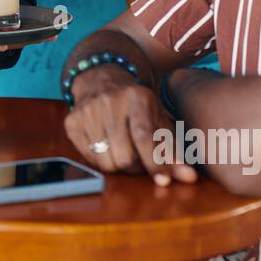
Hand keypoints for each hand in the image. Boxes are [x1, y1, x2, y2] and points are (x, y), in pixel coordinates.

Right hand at [63, 66, 196, 185]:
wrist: (101, 80)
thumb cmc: (136, 106)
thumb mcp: (158, 120)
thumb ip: (174, 150)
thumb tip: (189, 178)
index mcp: (136, 97)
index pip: (144, 136)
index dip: (154, 161)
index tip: (163, 180)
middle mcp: (109, 102)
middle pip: (124, 155)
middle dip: (135, 166)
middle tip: (140, 159)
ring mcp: (87, 111)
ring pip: (106, 162)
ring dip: (118, 165)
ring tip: (123, 152)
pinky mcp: (71, 122)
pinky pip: (89, 159)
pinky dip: (101, 160)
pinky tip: (106, 147)